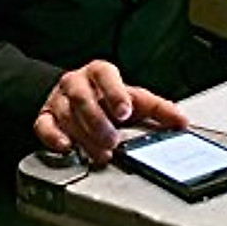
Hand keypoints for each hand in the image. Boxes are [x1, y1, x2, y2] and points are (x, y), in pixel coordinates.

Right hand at [34, 59, 188, 164]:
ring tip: (100, 153)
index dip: (116, 93)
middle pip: (83, 97)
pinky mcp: (45, 117)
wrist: (71, 96)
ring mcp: (59, 100)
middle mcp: (77, 83)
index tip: (125, 111)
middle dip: (98, 120)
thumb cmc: (106, 97)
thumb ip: (156, 109)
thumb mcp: (132, 98)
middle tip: (113, 140)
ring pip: (66, 114)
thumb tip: (182, 121)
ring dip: (84, 135)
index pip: (107, 76)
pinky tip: (67, 147)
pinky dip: (54, 138)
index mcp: (100, 73)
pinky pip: (44, 126)